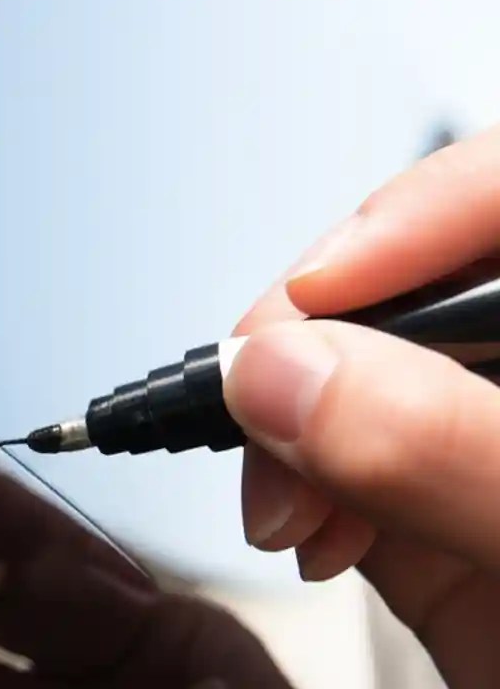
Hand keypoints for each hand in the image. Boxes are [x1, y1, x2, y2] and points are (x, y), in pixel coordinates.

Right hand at [228, 126, 499, 687]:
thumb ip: (457, 451)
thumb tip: (289, 371)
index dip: (419, 220)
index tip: (322, 296)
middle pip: (420, 280)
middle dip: (322, 341)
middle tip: (269, 402)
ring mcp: (490, 436)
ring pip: (358, 365)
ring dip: (291, 423)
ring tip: (284, 500)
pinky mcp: (437, 504)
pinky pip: (337, 452)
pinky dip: (293, 481)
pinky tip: (302, 527)